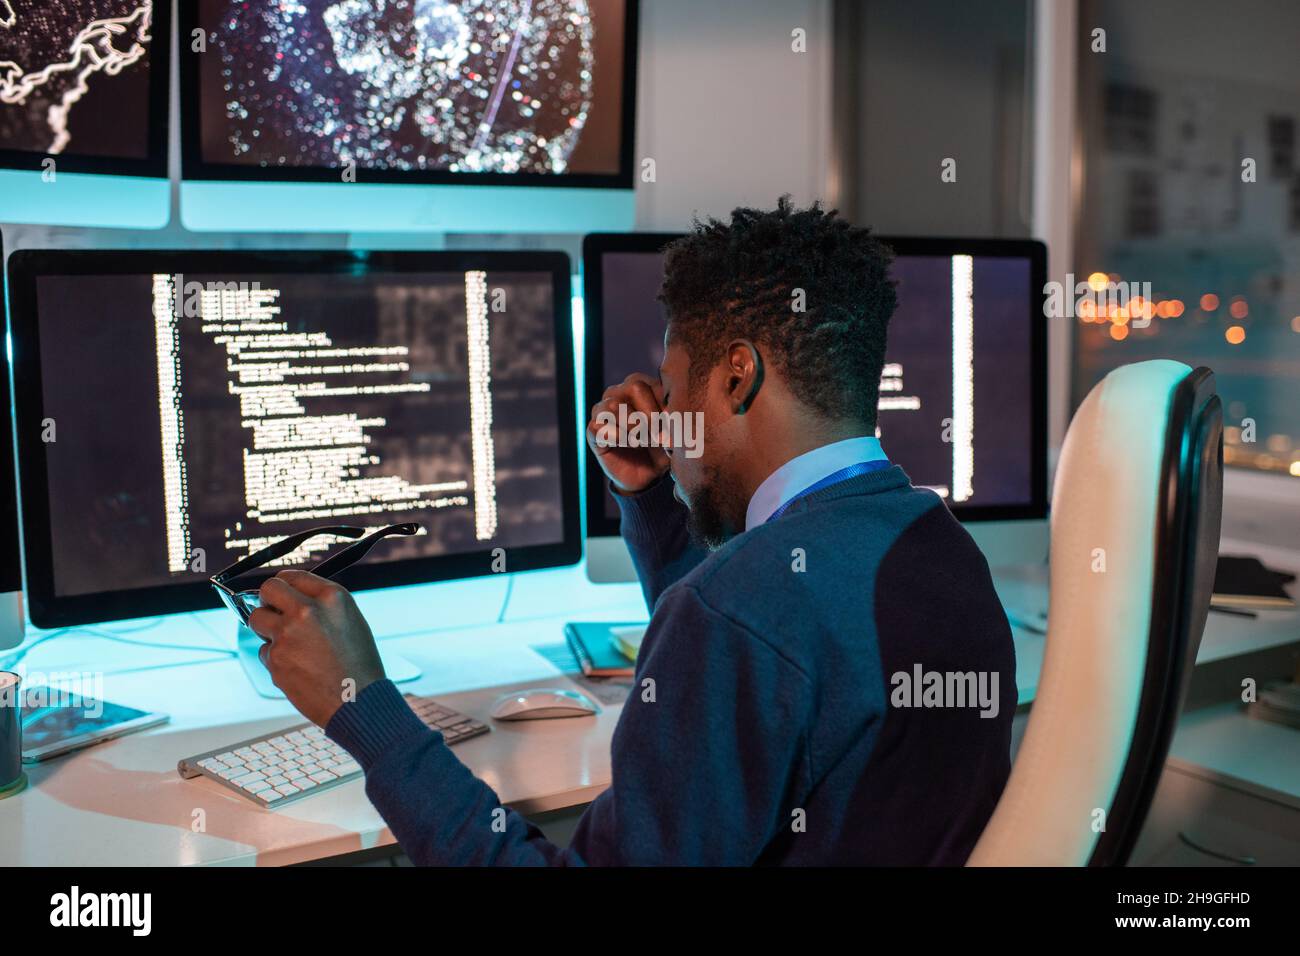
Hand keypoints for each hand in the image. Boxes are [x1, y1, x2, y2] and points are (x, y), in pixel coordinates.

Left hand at [247, 571, 384, 726]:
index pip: (293, 576)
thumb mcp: (352, 622)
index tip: (282, 595)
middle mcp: (308, 610)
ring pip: (256, 619)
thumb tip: (295, 599)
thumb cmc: (359, 666)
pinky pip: (265, 651)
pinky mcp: (276, 658)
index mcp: (332, 597)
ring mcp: (288, 634)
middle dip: (267, 600)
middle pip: (269, 589)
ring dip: (266, 629)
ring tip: (289, 645)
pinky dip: (276, 659)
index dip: (285, 586)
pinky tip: (298, 669)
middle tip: (273, 613)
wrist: (359, 702)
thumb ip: (324, 606)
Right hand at [585, 372, 670, 493]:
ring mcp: (602, 411)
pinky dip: (618, 437)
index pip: (651, 381)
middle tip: (657, 436)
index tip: (671, 425)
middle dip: (650, 415)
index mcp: (640, 386)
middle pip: (634, 387)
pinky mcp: (594, 431)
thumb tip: (669, 416)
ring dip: (634, 427)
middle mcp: (618, 393)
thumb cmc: (663, 445)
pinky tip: (628, 445)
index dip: (662, 404)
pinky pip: (599, 426)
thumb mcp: (674, 429)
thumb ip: (674, 416)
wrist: (649, 475)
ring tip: (643, 441)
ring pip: (614, 405)